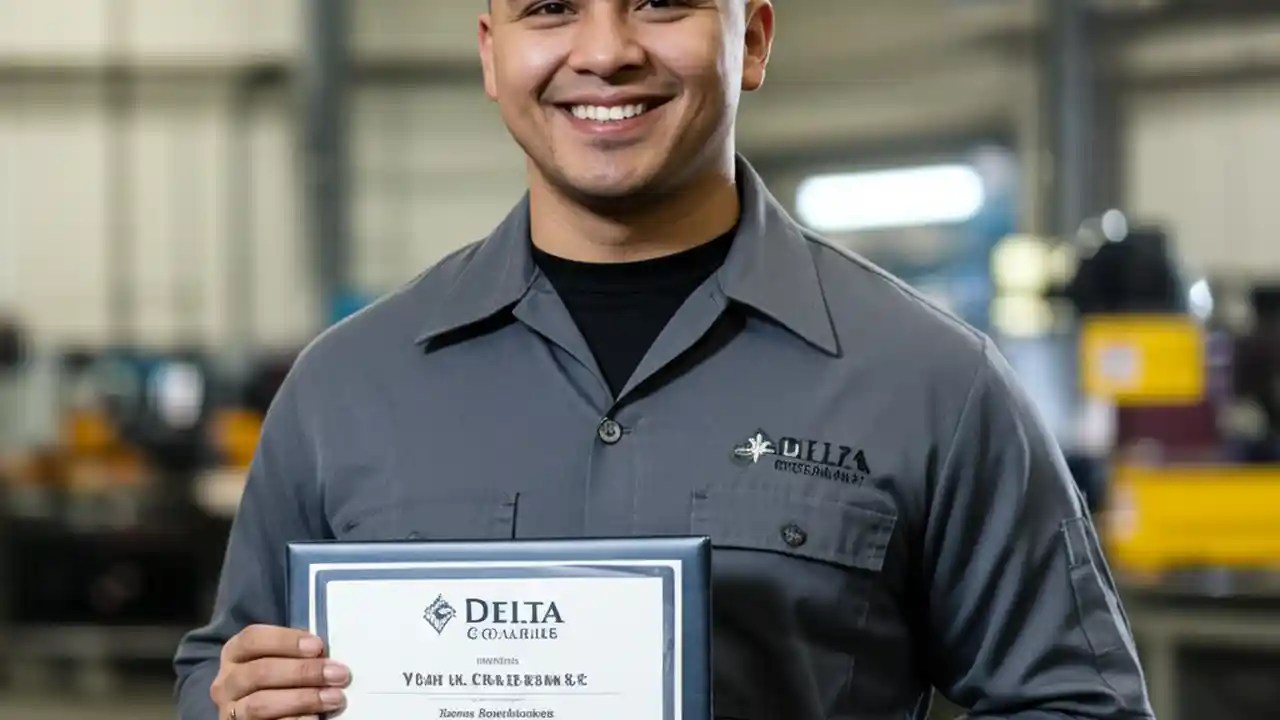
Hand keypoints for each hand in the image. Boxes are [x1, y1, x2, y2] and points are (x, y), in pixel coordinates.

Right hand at [211, 624, 349, 719]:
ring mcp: (230, 710)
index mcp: (235, 653)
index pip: (253, 639)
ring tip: (334, 698)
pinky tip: (315, 718)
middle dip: (303, 672)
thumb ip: (295, 653)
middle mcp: (227, 681)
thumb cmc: (276, 677)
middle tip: (338, 674)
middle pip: (260, 672)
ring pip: (260, 704)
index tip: (318, 646)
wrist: (260, 712)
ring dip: (302, 699)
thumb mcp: (279, 659)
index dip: (286, 641)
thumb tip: (325, 653)